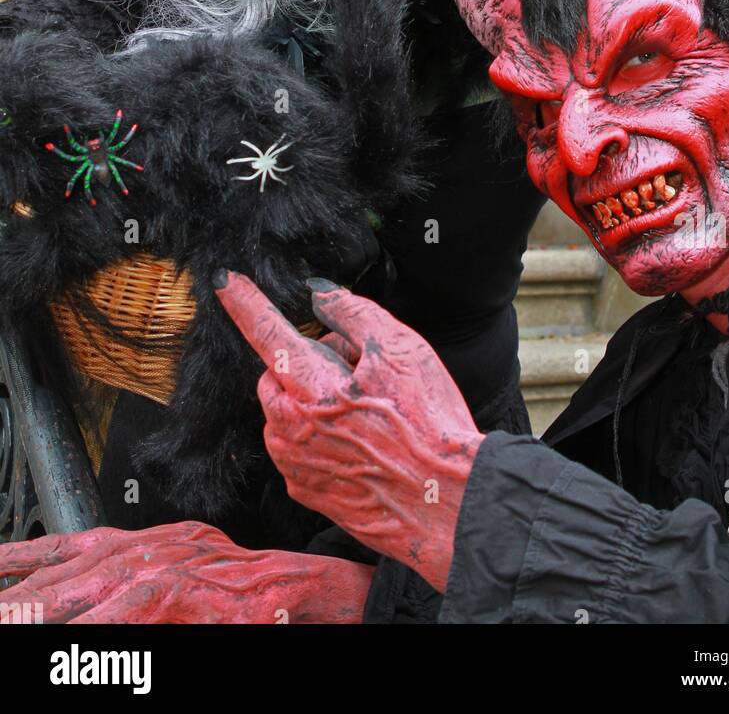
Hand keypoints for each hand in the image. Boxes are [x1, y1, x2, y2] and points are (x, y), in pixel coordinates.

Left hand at [0, 521, 371, 623]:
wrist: (314, 592)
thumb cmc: (254, 601)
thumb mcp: (185, 588)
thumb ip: (138, 600)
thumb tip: (89, 614)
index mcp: (153, 542)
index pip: (73, 546)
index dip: (24, 556)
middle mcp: (160, 546)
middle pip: (75, 566)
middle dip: (24, 587)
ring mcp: (180, 568)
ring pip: (98, 587)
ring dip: (49, 608)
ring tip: (11, 616)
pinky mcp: (199, 595)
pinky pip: (141, 612)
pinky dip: (107, 628)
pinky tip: (78, 641)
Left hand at [217, 272, 482, 593]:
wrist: (445, 502)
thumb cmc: (429, 424)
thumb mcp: (400, 349)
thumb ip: (351, 312)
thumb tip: (320, 295)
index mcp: (310, 387)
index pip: (266, 332)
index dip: (244, 302)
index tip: (225, 282)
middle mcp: (290, 428)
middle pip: (278, 373)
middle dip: (308, 359)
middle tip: (358, 367)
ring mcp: (294, 465)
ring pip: (286, 410)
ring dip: (312, 398)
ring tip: (366, 409)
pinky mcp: (306, 491)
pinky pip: (298, 446)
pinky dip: (319, 434)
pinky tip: (361, 440)